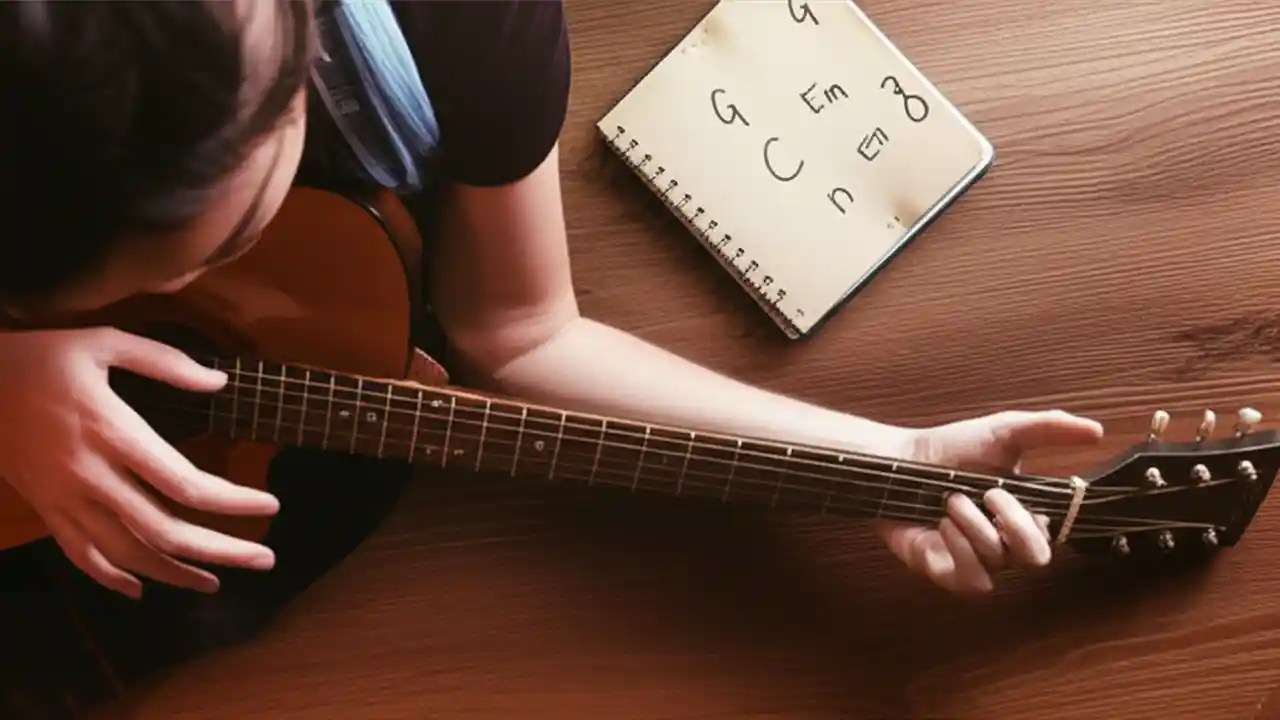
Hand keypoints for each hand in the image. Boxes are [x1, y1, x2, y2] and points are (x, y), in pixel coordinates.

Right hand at [0, 327, 278, 598]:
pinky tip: (141, 589)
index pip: (185, 483)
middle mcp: (92, 476)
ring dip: (176, 573)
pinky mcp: (46, 510)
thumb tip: (219, 381)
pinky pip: (81, 556)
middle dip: (221, 550)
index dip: (233, 501)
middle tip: (265, 557)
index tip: (270, 504)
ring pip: (128, 553)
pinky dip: (112, 579)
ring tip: (218, 580)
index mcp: (113, 433)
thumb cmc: (40, 358)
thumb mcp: (102, 342)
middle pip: (165, 530)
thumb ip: (165, 361)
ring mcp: (65, 500)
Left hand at [877, 409, 1103, 594]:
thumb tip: (1096, 431)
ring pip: (998, 566)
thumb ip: (1049, 428)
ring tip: (951, 500)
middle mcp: (1001, 541)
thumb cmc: (951, 448)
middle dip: (1014, 525)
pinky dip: (959, 552)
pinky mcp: (945, 571)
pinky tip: (942, 525)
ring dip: (976, 529)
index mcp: (1020, 514)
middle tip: (989, 494)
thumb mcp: (1002, 431)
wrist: (898, 459)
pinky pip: (970, 582)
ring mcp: (974, 560)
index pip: (1052, 536)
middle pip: (1036, 559)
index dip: (1039, 521)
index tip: (1012, 490)